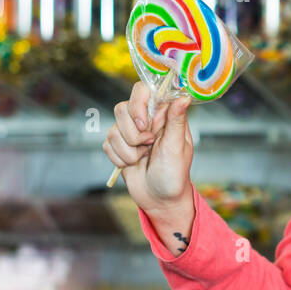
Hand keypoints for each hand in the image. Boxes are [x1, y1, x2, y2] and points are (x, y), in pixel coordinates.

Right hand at [103, 80, 195, 218]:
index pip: (143, 90)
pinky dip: (119, 158)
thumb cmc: (174, 174)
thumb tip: (183, 97)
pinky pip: (107, 145)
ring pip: (113, 130)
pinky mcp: (119, 146)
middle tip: (148, 146)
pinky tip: (133, 165)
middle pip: (122, 109)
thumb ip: (176, 121)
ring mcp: (130, 133)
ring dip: (128, 151)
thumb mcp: (177, 147)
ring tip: (143, 159)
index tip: (144, 124)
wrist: (160, 199)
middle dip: (133, 134)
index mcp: (163, 115)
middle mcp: (146, 120)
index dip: (138, 104)